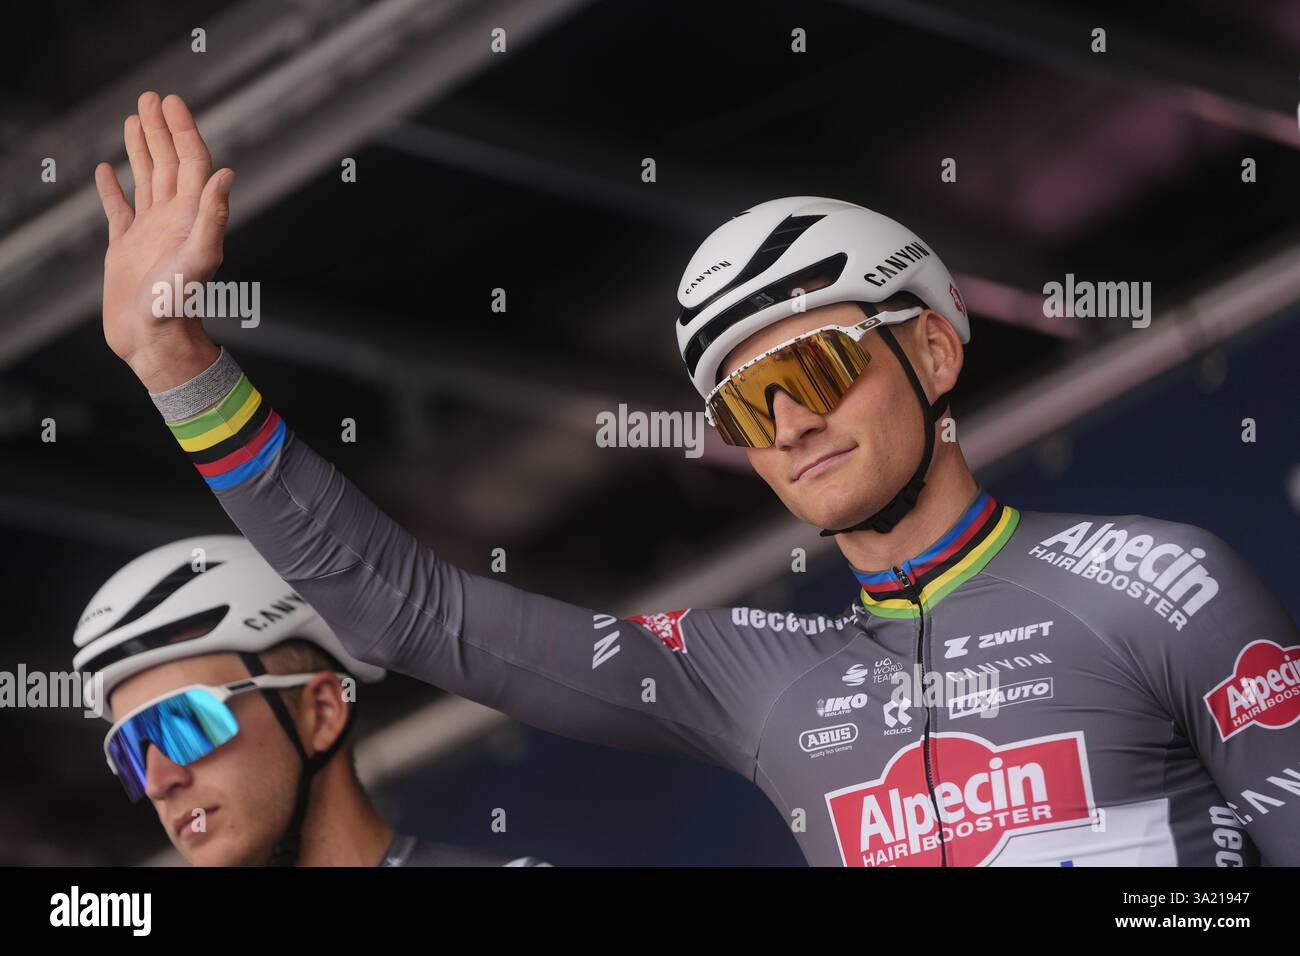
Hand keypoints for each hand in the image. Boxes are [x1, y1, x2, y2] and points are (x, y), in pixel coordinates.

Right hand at [95, 92, 229, 390]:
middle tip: (152, 96)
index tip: (172, 102)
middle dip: (161, 129)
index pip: (191, 162)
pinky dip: (112, 188)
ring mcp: (149, 231)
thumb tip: (227, 174)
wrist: (153, 339)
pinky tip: (106, 171)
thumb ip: (214, 216)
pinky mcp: (125, 247)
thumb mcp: (200, 257)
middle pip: (169, 162)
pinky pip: (118, 210)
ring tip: (134, 119)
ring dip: (141, 149)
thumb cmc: (177, 305)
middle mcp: (172, 219)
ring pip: (146, 179)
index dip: (184, 131)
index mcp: (190, 216)